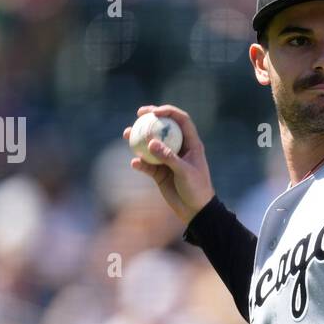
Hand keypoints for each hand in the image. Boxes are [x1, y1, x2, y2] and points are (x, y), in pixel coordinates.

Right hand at [123, 104, 215, 223]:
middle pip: (164, 128)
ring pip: (151, 145)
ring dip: (138, 139)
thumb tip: (150, 142)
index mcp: (191, 144)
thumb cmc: (196, 189)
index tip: (154, 112)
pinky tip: (134, 163)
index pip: (181, 120)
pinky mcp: (159, 172)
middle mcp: (179, 149)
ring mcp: (168, 160)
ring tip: (127, 135)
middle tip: (138, 114)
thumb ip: (168, 157)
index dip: (169, 112)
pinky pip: (147, 164)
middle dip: (150, 119)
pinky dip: (140, 162)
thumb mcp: (184, 172)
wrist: (195, 211)